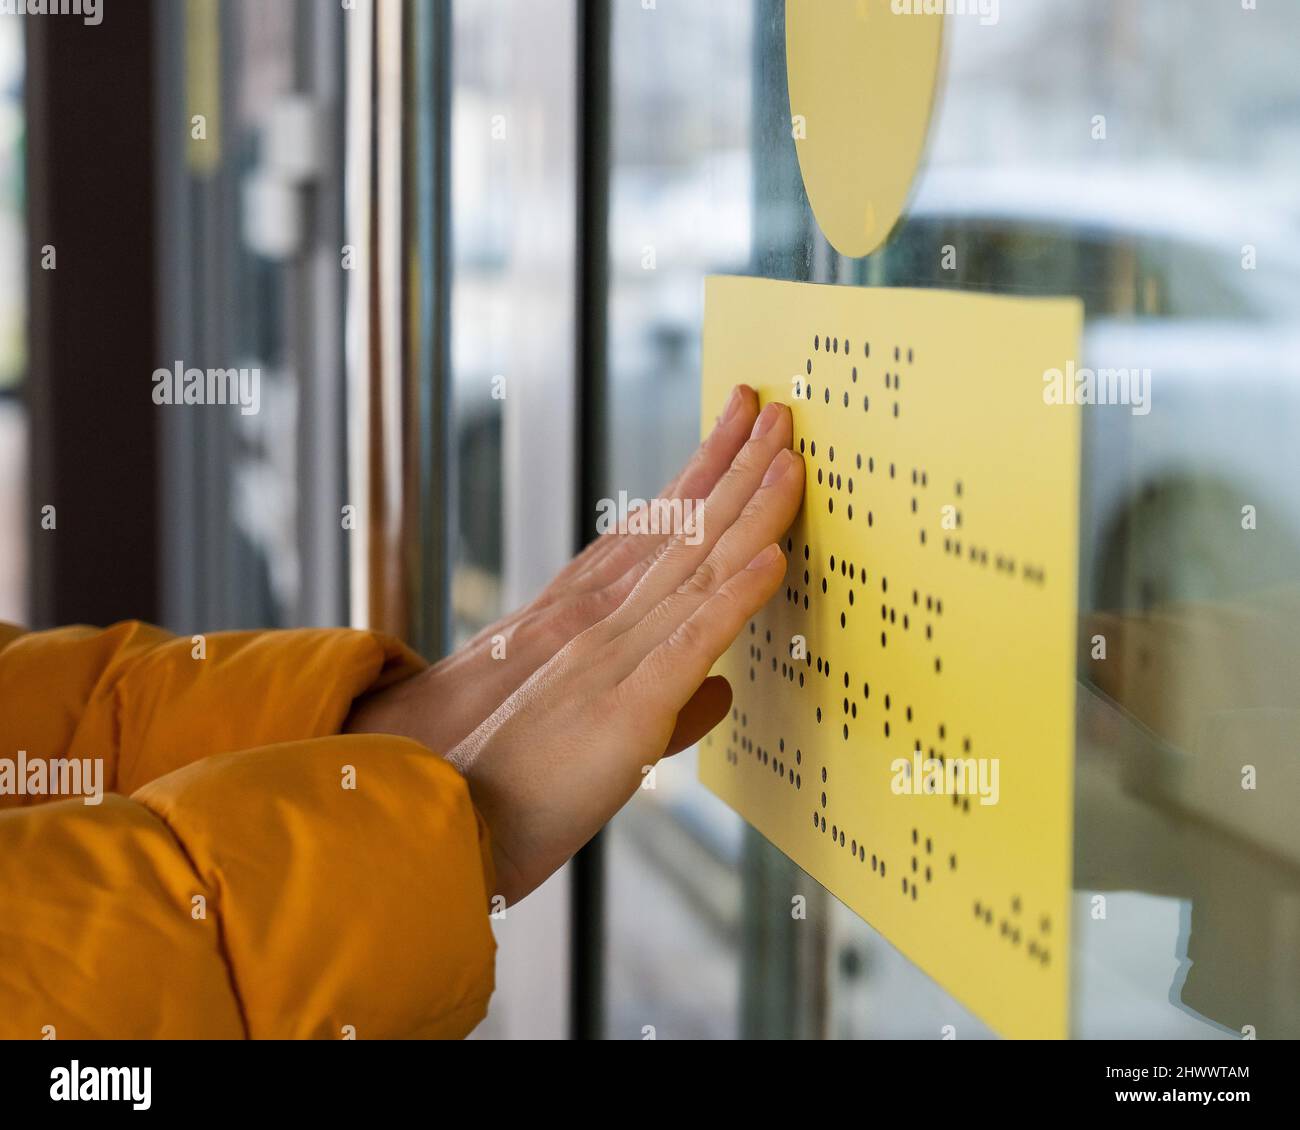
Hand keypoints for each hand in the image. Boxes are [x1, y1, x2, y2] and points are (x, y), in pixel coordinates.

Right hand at [345, 383, 763, 754]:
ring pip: (694, 570)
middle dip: (735, 467)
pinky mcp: (626, 712)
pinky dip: (733, 599)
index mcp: (579, 617)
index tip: (734, 427)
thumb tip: (723, 691)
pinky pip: (688, 645)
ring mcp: (610, 658)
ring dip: (748, 511)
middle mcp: (596, 621)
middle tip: (776, 411)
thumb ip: (661, 702)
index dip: (700, 474)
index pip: (653, 530)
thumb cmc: (500, 777)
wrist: (434, 816)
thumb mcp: (582, 723)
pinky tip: (773, 559)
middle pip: (681, 532)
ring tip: (790, 459)